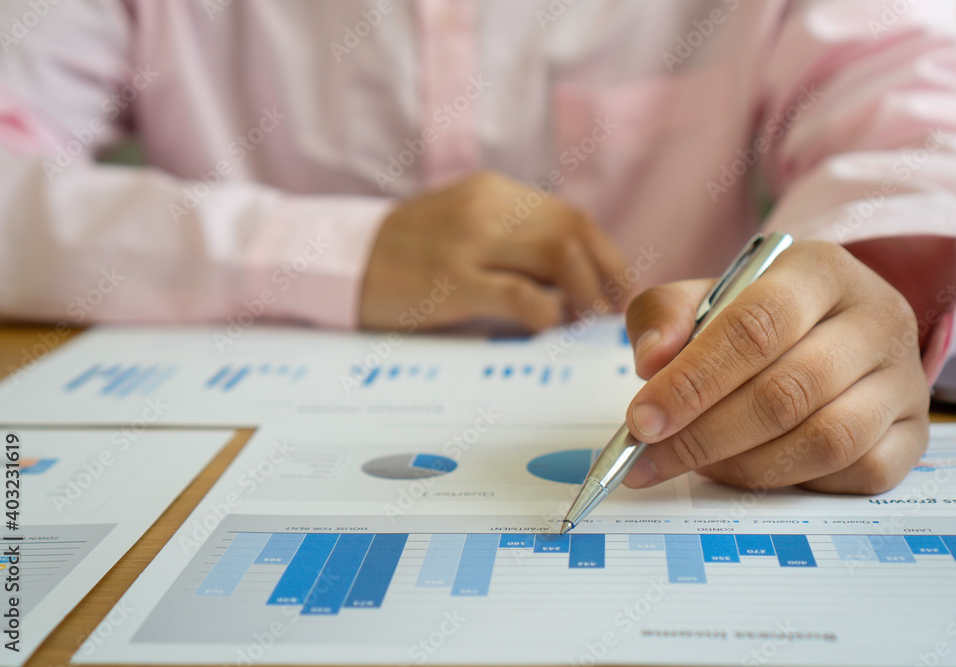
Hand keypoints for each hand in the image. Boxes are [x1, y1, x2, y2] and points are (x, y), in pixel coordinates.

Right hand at [360, 171, 627, 331]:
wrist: (341, 261)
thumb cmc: (408, 255)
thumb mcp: (464, 229)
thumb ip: (513, 243)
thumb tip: (574, 282)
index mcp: (493, 193)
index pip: (572, 216)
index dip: (606, 256)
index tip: (615, 289)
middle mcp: (486, 208)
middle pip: (573, 231)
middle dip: (603, 277)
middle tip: (601, 313)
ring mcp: (468, 242)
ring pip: (557, 255)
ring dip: (580, 294)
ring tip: (573, 320)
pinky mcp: (451, 282)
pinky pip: (521, 295)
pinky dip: (545, 315)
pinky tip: (540, 326)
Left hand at [622, 240, 929, 494]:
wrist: (832, 325)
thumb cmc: (758, 314)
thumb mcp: (706, 296)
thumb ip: (665, 316)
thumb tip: (651, 363)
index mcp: (819, 271)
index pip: (754, 327)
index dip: (692, 381)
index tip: (642, 420)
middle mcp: (876, 318)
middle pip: (787, 392)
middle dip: (705, 436)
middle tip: (652, 457)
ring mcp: (905, 378)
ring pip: (826, 440)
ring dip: (746, 465)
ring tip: (698, 464)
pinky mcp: (916, 432)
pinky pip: (859, 473)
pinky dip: (798, 481)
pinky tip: (754, 470)